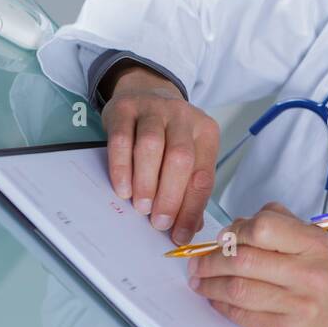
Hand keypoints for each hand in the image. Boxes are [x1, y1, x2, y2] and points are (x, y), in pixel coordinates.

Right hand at [102, 65, 219, 244]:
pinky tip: (122, 188)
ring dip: (146, 182)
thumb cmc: (170, 134)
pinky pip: (122, 139)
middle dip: (170, 196)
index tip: (179, 235)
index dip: (191, 209)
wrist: (146, 91)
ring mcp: (154, 110)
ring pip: (152, 147)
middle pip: (180, 160)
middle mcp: (183, 118)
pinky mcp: (125, 109)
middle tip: (158, 222)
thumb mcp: (188, 154)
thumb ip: (190, 189)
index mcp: (206, 133)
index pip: (202, 177)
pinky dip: (122, 167)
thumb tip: (188, 229)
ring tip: (141, 208)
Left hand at [187, 203, 327, 326]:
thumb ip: (282, 226)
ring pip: (238, 288)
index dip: (235, 231)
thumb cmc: (325, 286)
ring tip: (201, 281)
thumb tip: (237, 225)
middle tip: (199, 263)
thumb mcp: (316, 247)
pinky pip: (242, 314)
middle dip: (212, 260)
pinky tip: (216, 299)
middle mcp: (310, 273)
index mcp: (316, 245)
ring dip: (211, 284)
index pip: (264, 227)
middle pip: (245, 259)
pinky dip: (221, 305)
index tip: (221, 239)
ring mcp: (299, 304)